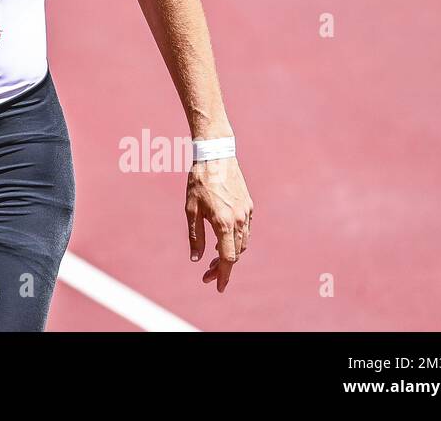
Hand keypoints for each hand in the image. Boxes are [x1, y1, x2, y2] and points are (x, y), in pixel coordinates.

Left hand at [185, 157, 252, 292]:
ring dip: (231, 254)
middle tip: (208, 274)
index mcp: (224, 222)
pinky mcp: (249, 206)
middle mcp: (239, 220)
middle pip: (236, 254)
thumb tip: (197, 259)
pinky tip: (223, 241)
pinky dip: (237, 240)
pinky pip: (245, 230)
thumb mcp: (191, 209)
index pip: (227, 258)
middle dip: (223, 267)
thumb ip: (195, 236)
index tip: (217, 286)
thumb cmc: (199, 180)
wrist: (216, 154)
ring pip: (243, 243)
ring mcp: (247, 213)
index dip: (222, 274)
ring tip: (214, 259)